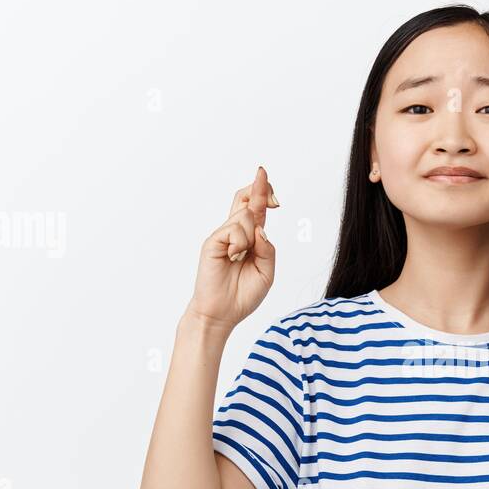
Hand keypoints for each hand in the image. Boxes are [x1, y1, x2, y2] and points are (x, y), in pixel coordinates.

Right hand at [187, 165, 279, 329]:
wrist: (222, 314)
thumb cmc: (243, 295)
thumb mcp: (267, 272)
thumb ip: (268, 249)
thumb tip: (261, 229)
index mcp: (251, 239)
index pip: (257, 209)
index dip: (265, 195)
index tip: (276, 197)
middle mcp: (236, 233)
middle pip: (245, 199)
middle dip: (258, 187)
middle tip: (263, 174)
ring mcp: (223, 236)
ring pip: (245, 216)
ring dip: (250, 235)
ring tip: (240, 257)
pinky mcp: (212, 242)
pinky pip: (232, 229)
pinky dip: (239, 242)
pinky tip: (233, 256)